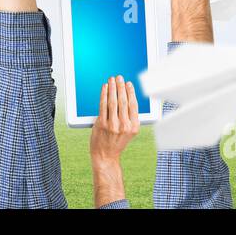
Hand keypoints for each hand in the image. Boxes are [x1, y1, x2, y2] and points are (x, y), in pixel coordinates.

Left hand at [89, 76, 138, 207]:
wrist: (106, 156)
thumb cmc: (116, 142)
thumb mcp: (129, 132)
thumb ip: (129, 118)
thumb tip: (126, 98)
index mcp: (134, 127)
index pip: (133, 105)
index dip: (131, 92)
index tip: (129, 84)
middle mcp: (124, 126)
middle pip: (123, 101)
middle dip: (121, 87)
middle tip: (119, 78)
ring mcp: (112, 125)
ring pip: (113, 101)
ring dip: (112, 88)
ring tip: (112, 80)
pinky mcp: (102, 124)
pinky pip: (103, 106)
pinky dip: (104, 95)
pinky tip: (104, 88)